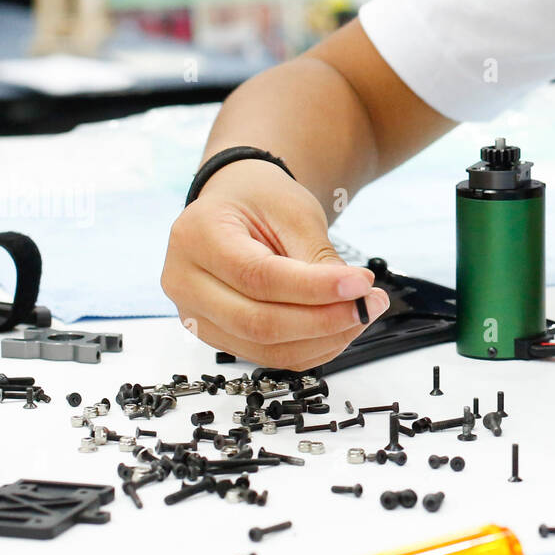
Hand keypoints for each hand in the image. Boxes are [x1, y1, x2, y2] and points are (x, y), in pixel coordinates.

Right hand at [160, 158, 390, 369]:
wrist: (235, 203)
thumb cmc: (259, 199)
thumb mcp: (293, 211)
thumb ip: (317, 256)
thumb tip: (351, 298)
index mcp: (197, 237)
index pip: (258, 276)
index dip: (314, 287)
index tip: (361, 283)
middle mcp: (185, 281)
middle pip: (257, 321)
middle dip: (323, 320)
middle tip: (369, 303)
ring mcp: (195, 314)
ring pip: (263, 347)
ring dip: (322, 339)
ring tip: (362, 312)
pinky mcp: (217, 335)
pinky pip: (266, 355)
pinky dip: (310, 347)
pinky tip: (339, 327)